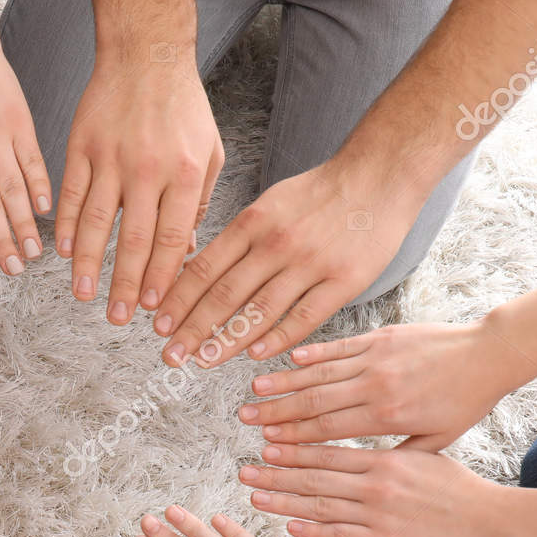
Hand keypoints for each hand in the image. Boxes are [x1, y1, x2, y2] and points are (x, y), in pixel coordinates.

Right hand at [57, 58, 221, 323]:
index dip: (161, 278)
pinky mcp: (82, 145)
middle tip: (116, 318)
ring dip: (90, 265)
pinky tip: (65, 253)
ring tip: (84, 296)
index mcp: (187, 173)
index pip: (173, 239)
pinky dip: (68, 227)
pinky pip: (72, 194)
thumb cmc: (183, 106)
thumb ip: (200, 203)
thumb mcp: (210, 151)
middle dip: (125, 285)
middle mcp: (149, 168)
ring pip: (98, 223)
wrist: (146, 52)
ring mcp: (112, 157)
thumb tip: (186, 254)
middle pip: (136, 240)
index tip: (151, 307)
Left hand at [155, 158, 420, 367]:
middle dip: (191, 328)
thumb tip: (202, 272)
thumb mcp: (271, 203)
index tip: (157, 325)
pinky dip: (276, 339)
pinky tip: (254, 355)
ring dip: (226, 340)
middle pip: (224, 294)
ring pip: (258, 311)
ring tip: (202, 361)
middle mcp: (276, 243)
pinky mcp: (342, 281)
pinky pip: (303, 317)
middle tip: (169, 355)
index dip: (177, 300)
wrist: (379, 175)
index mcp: (254, 222)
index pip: (204, 268)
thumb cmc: (321, 193)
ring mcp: (309, 263)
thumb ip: (240, 237)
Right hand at [240, 322, 529, 449]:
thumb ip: (398, 454)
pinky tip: (290, 359)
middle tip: (245, 420)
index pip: (329, 429)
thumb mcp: (436, 441)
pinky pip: (341, 347)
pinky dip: (314, 354)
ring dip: (285, 382)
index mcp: (388, 417)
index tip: (267, 444)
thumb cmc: (465, 402)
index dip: (294, 437)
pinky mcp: (382, 336)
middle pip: (314, 401)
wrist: (489, 355)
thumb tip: (364, 471)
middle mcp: (377, 386)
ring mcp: (377, 358)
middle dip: (276, 412)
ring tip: (255, 390)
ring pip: (321, 372)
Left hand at [240, 443, 508, 536]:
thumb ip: (389, 453)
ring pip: (320, 505)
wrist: (488, 521)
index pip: (329, 450)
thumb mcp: (425, 456)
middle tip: (244, 468)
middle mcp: (377, 484)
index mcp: (385, 459)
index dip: (294, 448)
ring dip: (284, 500)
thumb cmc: (458, 488)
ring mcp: (378, 515)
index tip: (266, 443)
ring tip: (254, 494)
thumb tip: (359, 448)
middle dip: (276, 472)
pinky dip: (312, 530)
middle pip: (315, 476)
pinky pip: (340, 536)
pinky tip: (288, 526)